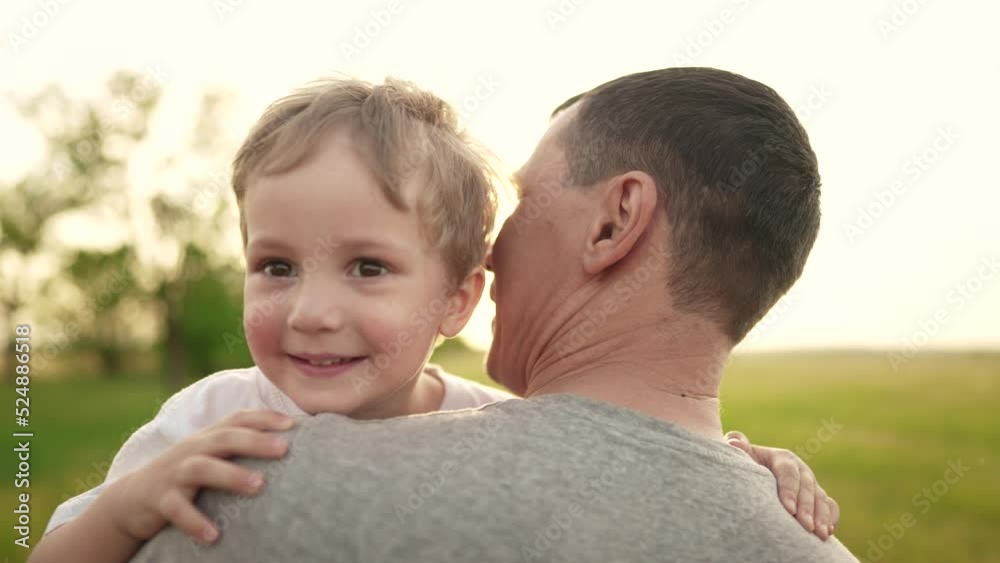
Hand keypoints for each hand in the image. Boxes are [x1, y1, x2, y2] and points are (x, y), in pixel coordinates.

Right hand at [107, 410, 294, 543]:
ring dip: (231, 476)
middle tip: (284, 448)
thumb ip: (239, 448)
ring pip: (203, 468)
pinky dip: (195, 521)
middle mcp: (192, 449)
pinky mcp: (160, 499)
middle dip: (255, 441)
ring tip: (259, 486)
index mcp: (208, 437)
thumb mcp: (210, 456)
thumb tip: (287, 448)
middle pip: (225, 438)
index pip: (237, 419)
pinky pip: (178, 509)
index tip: (293, 424)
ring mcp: (175, 473)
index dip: (264, 418)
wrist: (132, 497)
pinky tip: (215, 535)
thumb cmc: (185, 474)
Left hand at [725, 430, 839, 540]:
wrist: (757, 477)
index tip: (788, 509)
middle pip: (807, 487)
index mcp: (782, 458)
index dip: (789, 490)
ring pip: (821, 498)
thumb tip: (733, 441)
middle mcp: (800, 470)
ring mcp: (811, 484)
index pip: (788, 472)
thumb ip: (738, 446)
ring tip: (819, 534)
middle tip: (805, 525)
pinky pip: (830, 506)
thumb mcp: (743, 456)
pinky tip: (828, 532)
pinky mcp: (818, 497)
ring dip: (822, 516)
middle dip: (807, 508)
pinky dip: (831, 518)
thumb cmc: (747, 467)